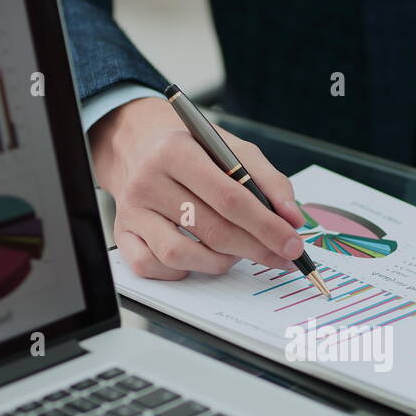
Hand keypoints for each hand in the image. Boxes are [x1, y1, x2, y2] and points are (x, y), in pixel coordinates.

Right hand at [91, 96, 304, 279]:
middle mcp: (147, 181)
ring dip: (219, 262)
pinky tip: (198, 258)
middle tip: (281, 256)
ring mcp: (131, 211)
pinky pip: (152, 267)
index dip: (267, 226)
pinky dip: (181, 271)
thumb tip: (292, 219)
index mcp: (176, 151)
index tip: (293, 244)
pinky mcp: (122, 234)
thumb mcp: (232, 149)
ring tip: (236, 251)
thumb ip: (268, 180)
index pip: (230, 198)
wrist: (137, 145)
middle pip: (211, 230)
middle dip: (256, 249)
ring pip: (181, 255)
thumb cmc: (192, 151)